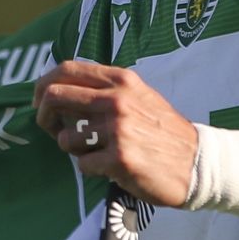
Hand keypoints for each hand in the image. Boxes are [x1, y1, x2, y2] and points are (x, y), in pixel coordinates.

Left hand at [34, 60, 196, 205]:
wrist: (198, 163)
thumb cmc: (163, 133)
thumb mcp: (140, 97)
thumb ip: (106, 90)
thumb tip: (60, 89)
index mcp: (122, 81)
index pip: (66, 70)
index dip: (44, 86)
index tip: (40, 102)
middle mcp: (117, 100)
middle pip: (54, 97)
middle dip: (44, 117)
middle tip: (52, 130)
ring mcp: (118, 129)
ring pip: (67, 139)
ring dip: (76, 151)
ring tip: (99, 153)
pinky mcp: (119, 158)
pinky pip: (83, 165)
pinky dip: (92, 170)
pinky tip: (113, 168)